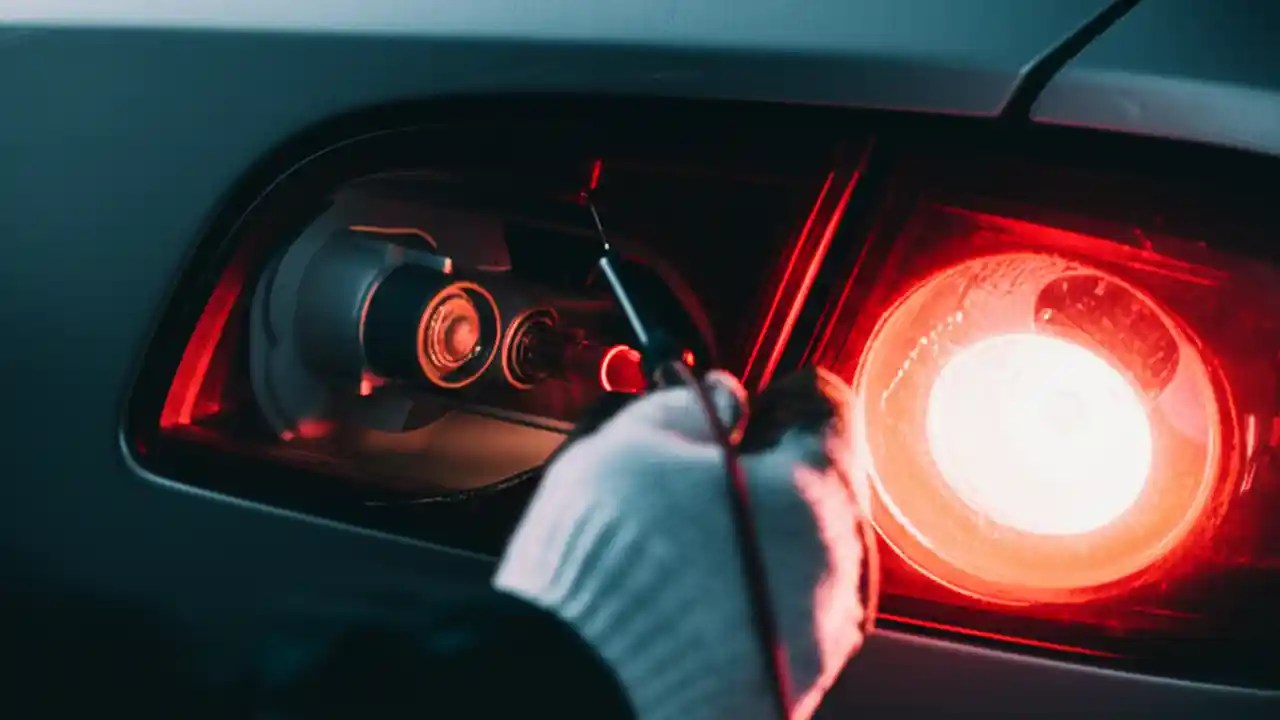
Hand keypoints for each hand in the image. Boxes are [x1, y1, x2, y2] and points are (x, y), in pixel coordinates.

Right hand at [494, 368, 868, 719]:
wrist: (580, 685)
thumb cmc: (601, 568)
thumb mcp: (631, 445)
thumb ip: (690, 406)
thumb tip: (716, 398)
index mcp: (809, 493)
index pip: (830, 411)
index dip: (783, 396)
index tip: (754, 404)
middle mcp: (835, 569)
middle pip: (824, 491)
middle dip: (772, 474)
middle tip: (709, 470)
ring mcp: (818, 638)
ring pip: (810, 560)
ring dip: (763, 539)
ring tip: (690, 539)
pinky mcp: (791, 686)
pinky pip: (788, 621)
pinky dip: (753, 599)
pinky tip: (694, 595)